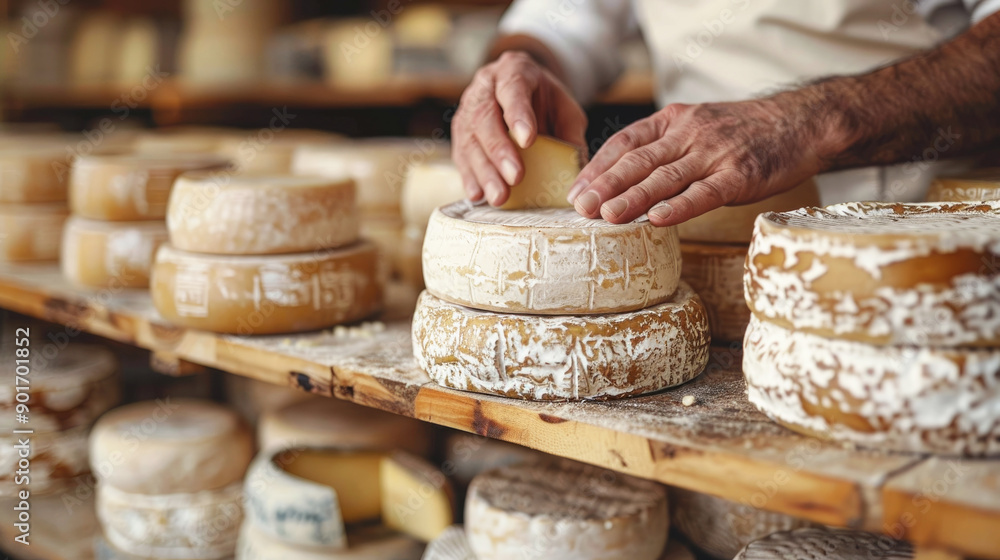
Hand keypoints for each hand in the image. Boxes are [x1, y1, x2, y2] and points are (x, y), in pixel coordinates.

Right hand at [452, 51, 587, 205]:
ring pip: (468, 139)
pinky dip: (469, 176)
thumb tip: (579, 169)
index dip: (518, 115)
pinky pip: (460, 154)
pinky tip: (477, 194)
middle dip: (499, 150)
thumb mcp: (565, 110)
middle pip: (485, 117)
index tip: (529, 140)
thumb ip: (570, 135)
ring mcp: (467, 108)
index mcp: (514, 70)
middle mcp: (485, 86)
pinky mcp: (460, 131)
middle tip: (515, 178)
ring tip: (499, 196)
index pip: (513, 89)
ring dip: (484, 171)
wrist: (523, 93)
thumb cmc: (546, 102)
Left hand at [567, 98, 826, 225]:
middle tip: (578, 208)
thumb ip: (663, 148)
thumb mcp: (697, 126)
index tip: (575, 190)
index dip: (597, 167)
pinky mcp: (740, 175)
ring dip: (632, 197)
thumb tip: (622, 183)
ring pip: (665, 177)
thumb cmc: (743, 133)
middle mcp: (689, 134)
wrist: (802, 121)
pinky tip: (656, 219)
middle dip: (604, 185)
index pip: (625, 143)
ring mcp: (714, 154)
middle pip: (638, 161)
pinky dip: (679, 207)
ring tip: (605, 216)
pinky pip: (704, 193)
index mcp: (673, 120)